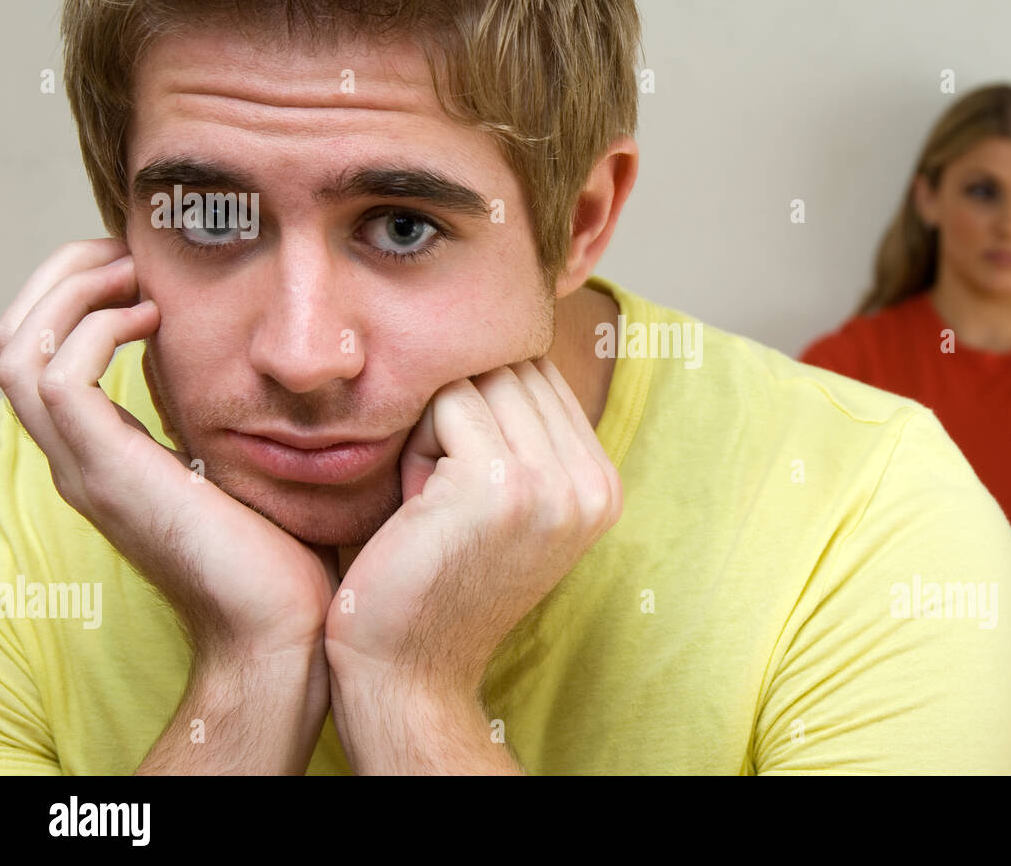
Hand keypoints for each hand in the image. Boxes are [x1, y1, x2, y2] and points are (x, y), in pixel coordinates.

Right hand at [0, 239, 335, 659]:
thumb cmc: (281, 553)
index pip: (52, 356)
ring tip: (134, 272)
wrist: (280, 629)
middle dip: (62, 278)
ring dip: (71, 294)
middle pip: (15, 342)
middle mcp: (81, 460)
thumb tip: (245, 367)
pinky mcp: (107, 473)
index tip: (142, 267)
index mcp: (107, 456)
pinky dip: (96, 331)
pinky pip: (60, 379)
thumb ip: (222, 420)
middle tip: (125, 251)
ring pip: (19, 352)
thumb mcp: (242, 467)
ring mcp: (86, 468)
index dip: (81, 297)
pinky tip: (153, 320)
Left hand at [323, 357, 621, 694]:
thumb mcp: (506, 502)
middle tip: (437, 494)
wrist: (407, 672)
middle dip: (460, 412)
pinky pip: (448, 402)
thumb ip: (525, 432)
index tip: (460, 486)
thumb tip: (506, 338)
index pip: (542, 378)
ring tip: (429, 501)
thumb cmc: (436, 580)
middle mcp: (594, 483)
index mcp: (603, 485)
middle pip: (514, 369)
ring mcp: (555, 484)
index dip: (484, 410)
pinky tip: (416, 510)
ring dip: (436, 428)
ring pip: (482, 379)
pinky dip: (415, 447)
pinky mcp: (503, 483)